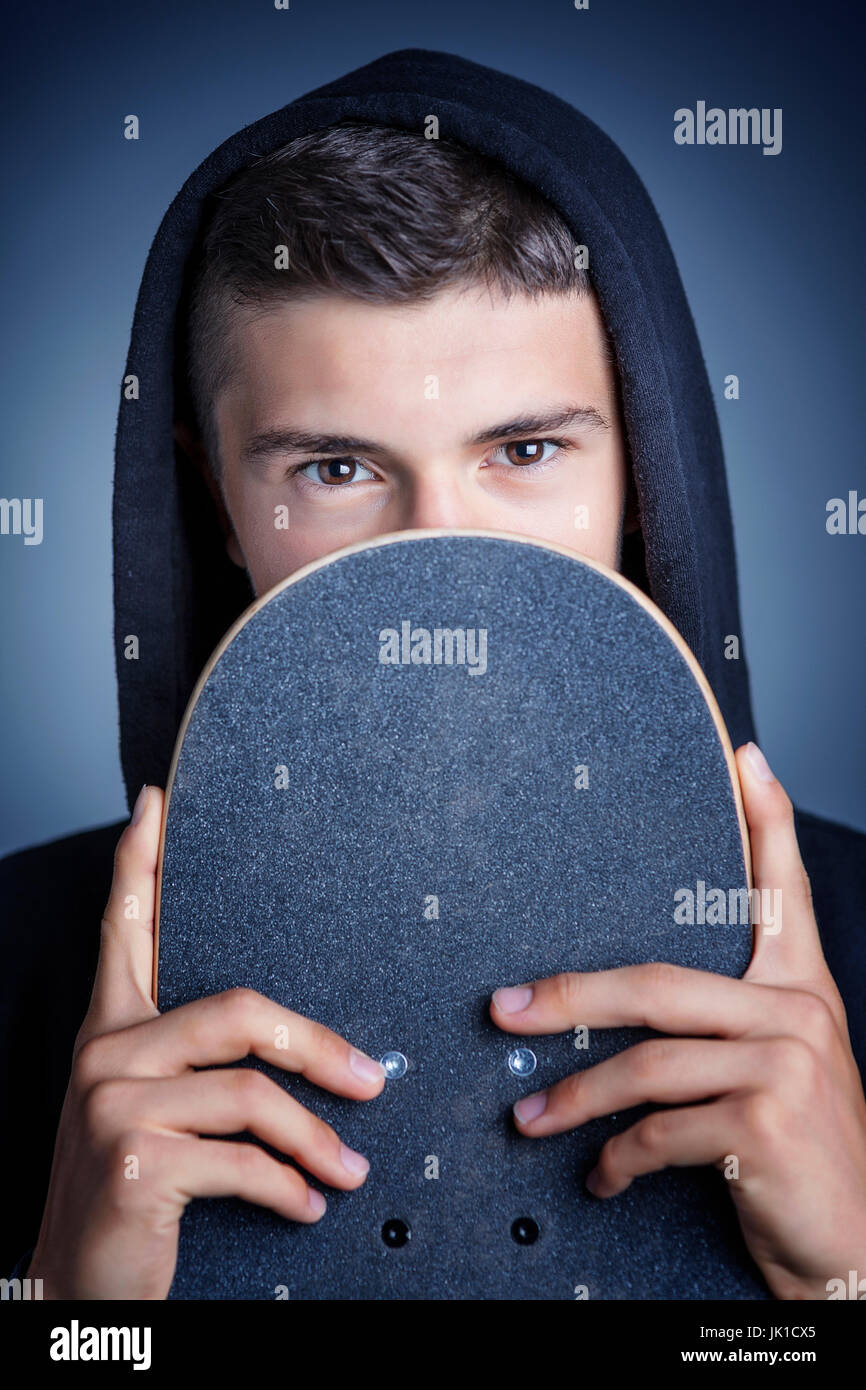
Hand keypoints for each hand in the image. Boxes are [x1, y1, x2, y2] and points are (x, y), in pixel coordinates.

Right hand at [28, 784, 384, 1299]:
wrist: (77, 1285)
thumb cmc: (130, 1193)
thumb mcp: (150, 1113)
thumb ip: (198, 1067)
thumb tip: (289, 1044)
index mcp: (111, 1031)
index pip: (123, 927)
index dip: (139, 861)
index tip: (155, 803)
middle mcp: (104, 1053)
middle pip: (239, 1011)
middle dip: (319, 1047)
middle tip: (372, 1080)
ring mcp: (113, 1104)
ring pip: (253, 1094)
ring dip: (316, 1139)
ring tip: (348, 1168)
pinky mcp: (134, 1160)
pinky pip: (244, 1159)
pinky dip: (290, 1186)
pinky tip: (306, 1203)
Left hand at [490, 742, 865, 1299]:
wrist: (858, 1246)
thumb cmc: (802, 1155)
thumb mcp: (782, 1074)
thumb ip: (732, 1027)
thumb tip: (636, 1014)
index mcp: (801, 990)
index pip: (788, 892)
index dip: (769, 820)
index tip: (746, 758)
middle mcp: (799, 1013)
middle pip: (660, 981)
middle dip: (572, 996)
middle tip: (505, 1010)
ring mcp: (786, 1065)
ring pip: (647, 1064)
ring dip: (575, 1097)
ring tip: (530, 1119)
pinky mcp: (767, 1123)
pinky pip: (659, 1132)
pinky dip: (617, 1158)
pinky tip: (601, 1175)